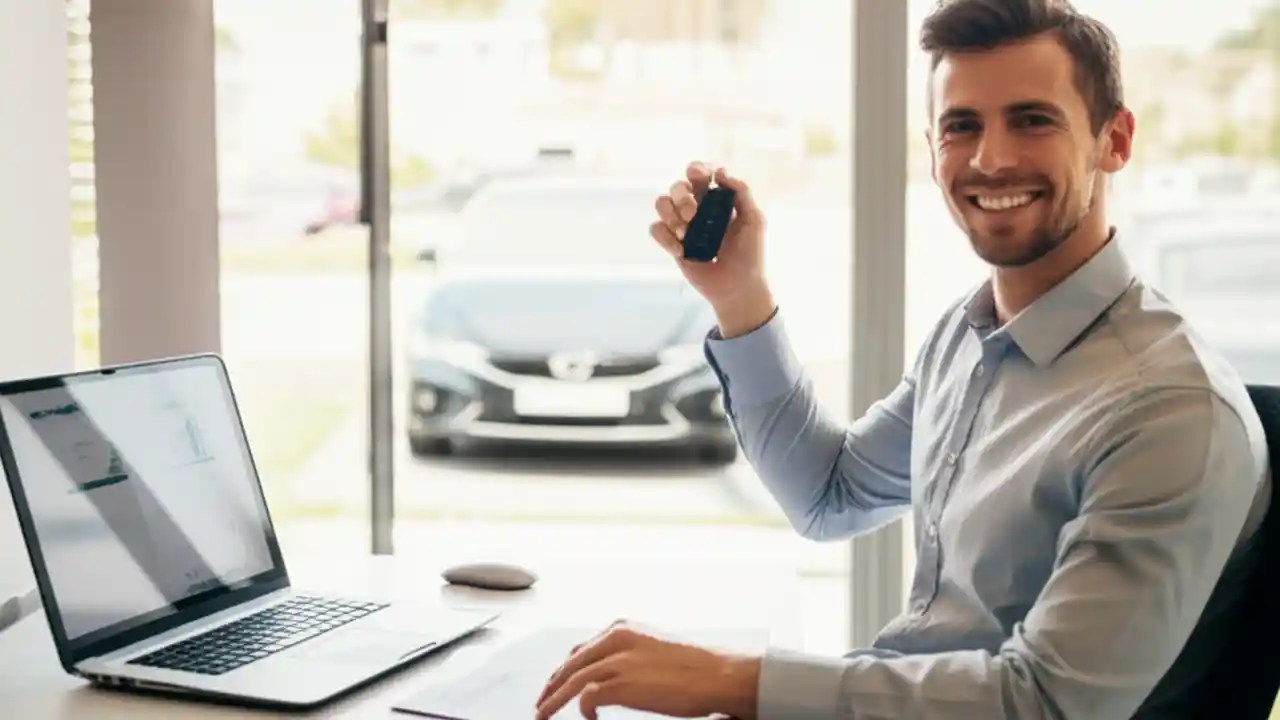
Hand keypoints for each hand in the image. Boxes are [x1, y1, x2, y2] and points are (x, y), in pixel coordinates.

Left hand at [535, 620, 760, 719]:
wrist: (717, 675)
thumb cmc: (694, 667)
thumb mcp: (653, 650)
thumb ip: (628, 654)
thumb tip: (608, 673)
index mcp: (623, 629)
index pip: (582, 649)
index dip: (565, 669)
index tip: (556, 683)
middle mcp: (615, 639)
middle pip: (570, 664)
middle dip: (552, 685)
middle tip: (541, 702)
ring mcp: (616, 661)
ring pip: (571, 681)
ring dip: (553, 700)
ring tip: (543, 715)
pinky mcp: (620, 683)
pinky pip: (586, 698)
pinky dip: (582, 710)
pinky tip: (588, 719)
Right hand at [651, 163, 775, 338]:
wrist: (738, 287)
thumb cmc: (751, 254)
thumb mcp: (755, 220)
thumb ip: (743, 192)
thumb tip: (721, 172)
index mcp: (717, 199)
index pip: (701, 174)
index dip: (696, 169)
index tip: (699, 175)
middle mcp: (697, 208)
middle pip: (677, 186)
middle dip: (682, 197)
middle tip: (693, 215)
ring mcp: (683, 226)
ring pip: (661, 202)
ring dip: (670, 214)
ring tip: (685, 233)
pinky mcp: (672, 244)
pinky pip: (656, 229)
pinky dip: (664, 237)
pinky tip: (681, 251)